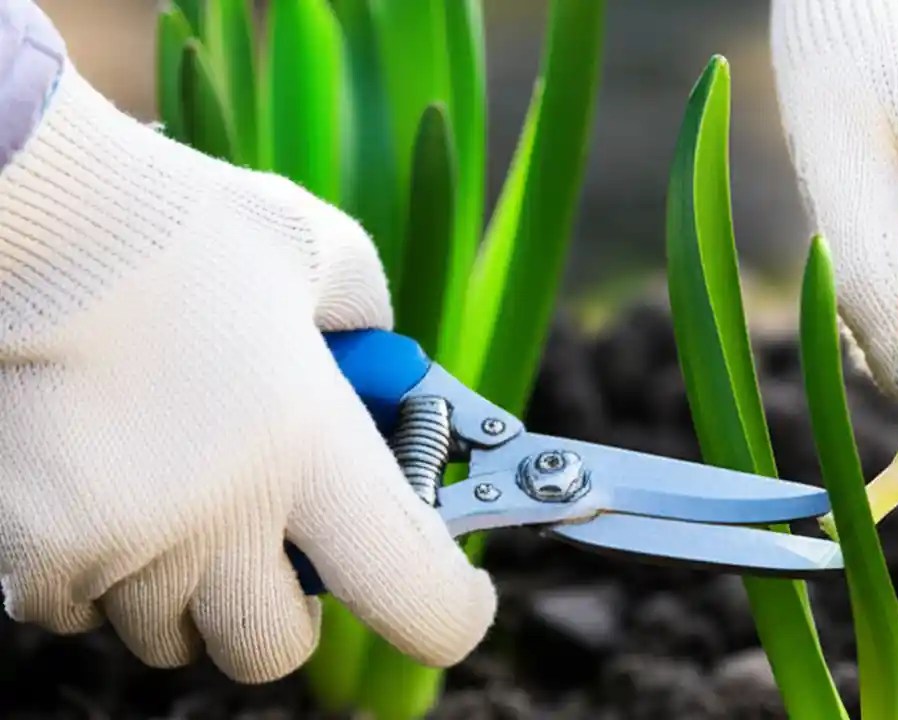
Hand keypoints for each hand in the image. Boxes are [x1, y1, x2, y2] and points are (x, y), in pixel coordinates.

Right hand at [0, 66, 494, 681]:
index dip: (450, 611)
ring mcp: (122, 545)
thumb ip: (370, 331)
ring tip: (165, 480)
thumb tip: (393, 378)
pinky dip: (95, 568)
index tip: (454, 597)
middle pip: (276, 646)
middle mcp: (223, 515)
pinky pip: (79, 607)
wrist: (28, 213)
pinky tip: (92, 479)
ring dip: (183, 584)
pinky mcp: (35, 554)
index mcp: (313, 445)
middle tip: (270, 534)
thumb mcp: (321, 255)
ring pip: (170, 631)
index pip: (417, 598)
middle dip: (282, 602)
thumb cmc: (180, 225)